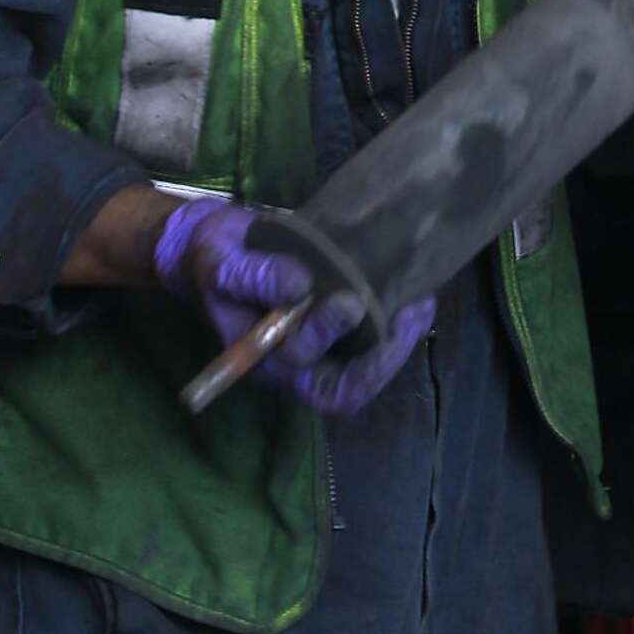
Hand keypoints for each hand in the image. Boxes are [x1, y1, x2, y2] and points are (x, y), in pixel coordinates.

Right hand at [152, 198, 434, 414]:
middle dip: (389, 354)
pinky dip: (395, 312)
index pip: (323, 387)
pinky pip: (370, 327)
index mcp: (270, 362)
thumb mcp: (222, 266)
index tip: (356, 308)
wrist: (211, 247)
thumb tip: (299, 288)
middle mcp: (301, 361)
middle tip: (413, 310)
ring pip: (367, 360)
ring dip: (401, 337)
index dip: (354, 368)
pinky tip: (414, 284)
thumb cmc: (212, 262)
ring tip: (422, 300)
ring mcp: (320, 340)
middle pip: (352, 383)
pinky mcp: (331, 311)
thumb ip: (255, 278)